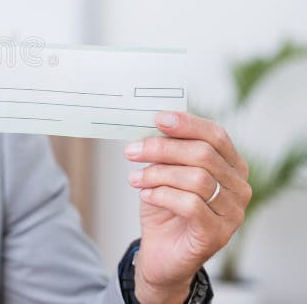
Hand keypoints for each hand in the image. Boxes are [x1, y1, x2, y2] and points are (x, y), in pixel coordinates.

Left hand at [124, 111, 250, 302]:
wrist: (161, 252)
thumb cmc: (165, 208)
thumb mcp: (164, 172)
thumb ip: (167, 149)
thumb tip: (152, 123)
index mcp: (231, 166)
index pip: (216, 136)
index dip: (187, 124)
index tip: (157, 118)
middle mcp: (239, 188)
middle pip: (204, 155)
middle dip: (162, 148)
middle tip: (132, 151)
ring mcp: (233, 213)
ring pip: (197, 179)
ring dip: (158, 174)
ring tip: (135, 178)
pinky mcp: (217, 234)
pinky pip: (191, 205)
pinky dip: (163, 195)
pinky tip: (146, 195)